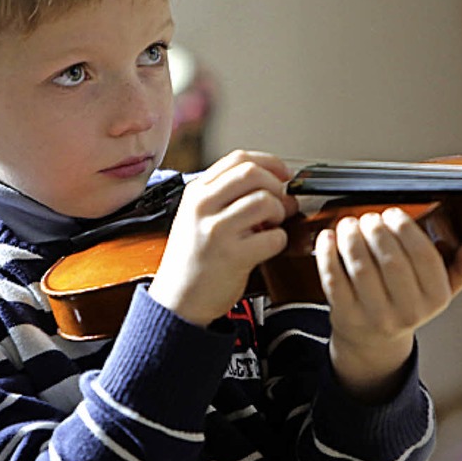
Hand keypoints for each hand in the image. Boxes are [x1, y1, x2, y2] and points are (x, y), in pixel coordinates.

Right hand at [149, 150, 296, 325]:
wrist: (177, 302)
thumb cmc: (192, 259)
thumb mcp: (196, 217)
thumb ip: (225, 196)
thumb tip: (272, 182)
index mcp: (196, 193)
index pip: (238, 158)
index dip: (269, 162)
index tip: (283, 173)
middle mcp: (203, 207)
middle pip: (252, 173)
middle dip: (276, 185)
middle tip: (281, 201)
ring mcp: (217, 231)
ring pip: (265, 201)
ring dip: (279, 212)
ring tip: (272, 225)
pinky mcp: (233, 256)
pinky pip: (273, 236)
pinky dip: (279, 240)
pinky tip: (268, 246)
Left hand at [315, 207, 461, 401]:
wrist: (374, 341)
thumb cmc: (407, 302)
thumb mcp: (440, 290)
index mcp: (436, 298)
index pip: (424, 257)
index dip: (406, 230)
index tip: (393, 213)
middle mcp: (408, 311)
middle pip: (391, 261)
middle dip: (377, 230)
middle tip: (369, 217)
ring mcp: (375, 316)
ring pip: (361, 268)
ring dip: (352, 238)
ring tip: (349, 224)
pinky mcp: (346, 316)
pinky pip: (334, 281)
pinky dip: (328, 255)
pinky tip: (327, 238)